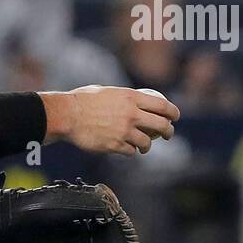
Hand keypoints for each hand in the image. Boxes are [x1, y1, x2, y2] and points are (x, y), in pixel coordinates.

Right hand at [58, 85, 179, 156]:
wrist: (67, 115)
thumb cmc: (83, 100)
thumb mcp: (108, 91)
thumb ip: (124, 97)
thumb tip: (135, 100)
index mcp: (131, 98)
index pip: (162, 106)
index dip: (173, 113)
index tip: (174, 117)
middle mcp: (131, 114)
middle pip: (161, 125)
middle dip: (168, 132)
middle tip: (167, 134)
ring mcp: (124, 131)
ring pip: (147, 142)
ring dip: (147, 146)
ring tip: (144, 147)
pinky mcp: (115, 145)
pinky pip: (130, 151)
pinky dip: (130, 151)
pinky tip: (126, 149)